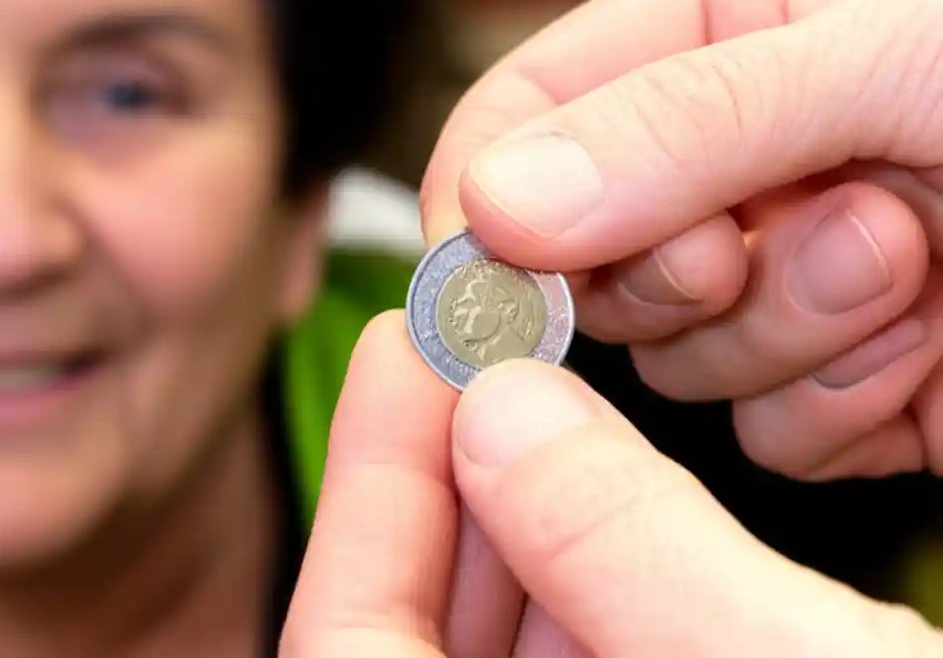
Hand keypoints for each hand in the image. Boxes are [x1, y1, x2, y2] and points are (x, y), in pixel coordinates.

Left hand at [280, 315, 941, 655]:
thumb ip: (625, 550)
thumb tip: (503, 414)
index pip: (352, 641)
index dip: (369, 485)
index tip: (406, 350)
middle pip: (418, 627)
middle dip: (448, 475)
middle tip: (476, 350)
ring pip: (505, 636)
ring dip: (518, 511)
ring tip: (539, 391)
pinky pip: (585, 654)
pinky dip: (587, 571)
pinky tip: (612, 487)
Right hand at [420, 0, 942, 479]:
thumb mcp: (903, 50)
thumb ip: (686, 128)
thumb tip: (497, 203)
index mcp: (722, 37)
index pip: (525, 116)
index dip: (496, 201)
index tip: (500, 272)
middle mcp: (735, 166)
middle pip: (583, 257)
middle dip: (674, 268)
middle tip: (752, 241)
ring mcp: (781, 282)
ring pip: (672, 359)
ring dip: (784, 329)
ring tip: (912, 260)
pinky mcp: (840, 386)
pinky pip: (763, 434)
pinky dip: (840, 405)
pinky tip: (930, 342)